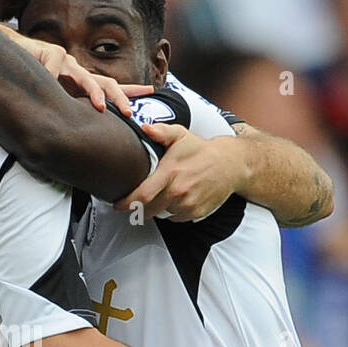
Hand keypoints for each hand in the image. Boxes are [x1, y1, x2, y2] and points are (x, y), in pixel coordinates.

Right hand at [0, 28, 148, 114]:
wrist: (10, 53)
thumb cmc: (31, 78)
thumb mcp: (52, 97)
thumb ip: (66, 108)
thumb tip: (78, 134)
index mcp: (79, 82)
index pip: (109, 87)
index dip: (129, 91)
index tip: (152, 92)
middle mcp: (77, 70)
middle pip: (105, 83)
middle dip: (120, 98)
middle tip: (129, 113)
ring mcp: (65, 60)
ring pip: (85, 77)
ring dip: (94, 93)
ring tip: (99, 107)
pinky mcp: (50, 53)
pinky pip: (52, 72)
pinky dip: (48, 80)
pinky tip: (42, 83)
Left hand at [118, 122, 249, 220]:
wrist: (230, 164)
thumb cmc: (201, 150)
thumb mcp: (181, 135)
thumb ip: (161, 132)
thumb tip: (144, 128)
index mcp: (170, 173)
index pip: (142, 195)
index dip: (126, 203)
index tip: (117, 205)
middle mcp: (178, 191)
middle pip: (148, 210)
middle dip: (136, 210)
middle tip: (130, 205)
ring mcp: (188, 204)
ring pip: (161, 214)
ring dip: (155, 209)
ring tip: (157, 197)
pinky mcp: (196, 213)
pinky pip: (176, 218)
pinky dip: (171, 212)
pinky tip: (174, 199)